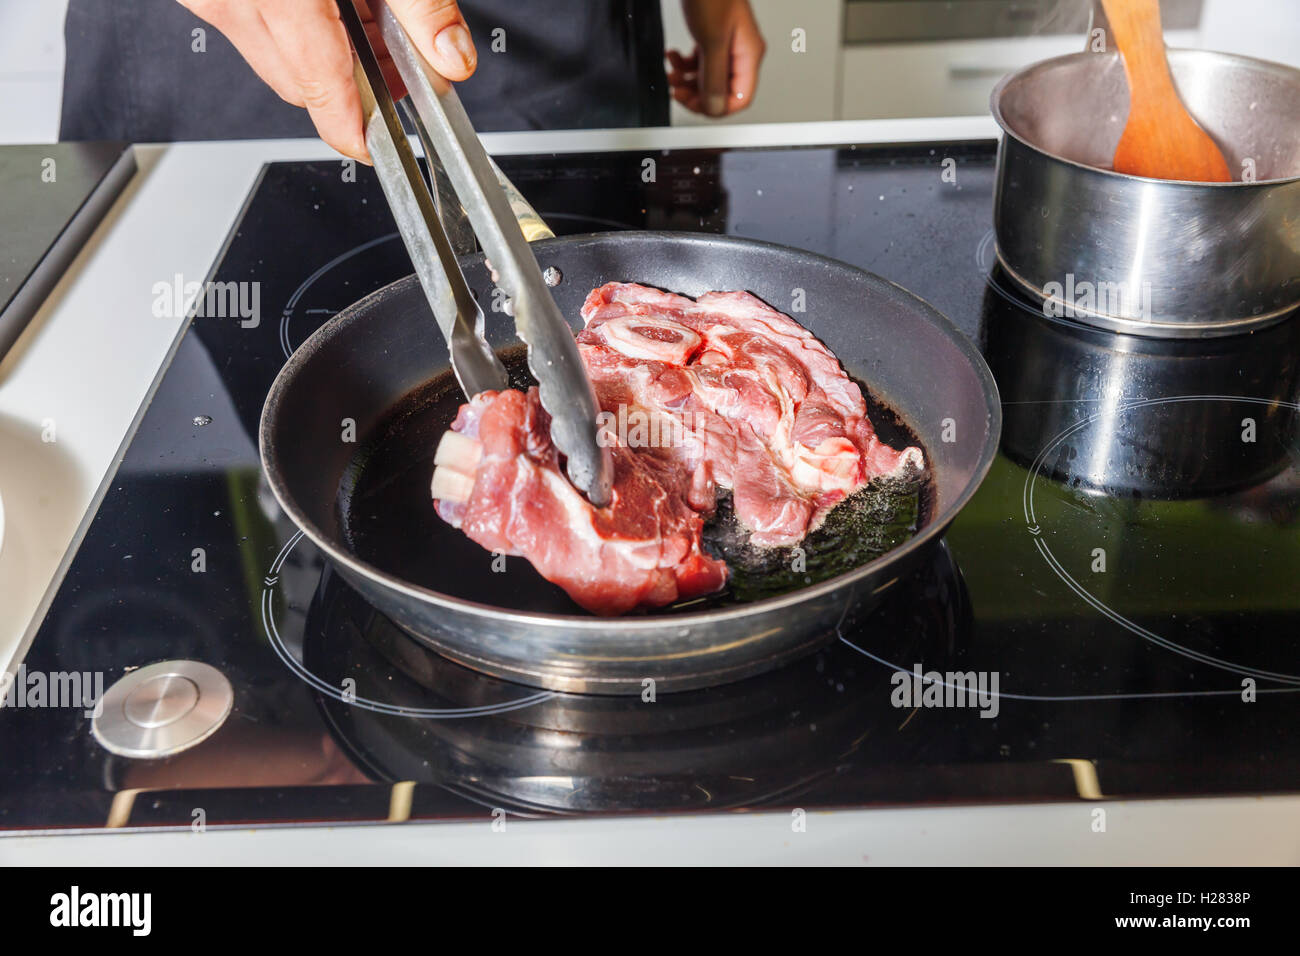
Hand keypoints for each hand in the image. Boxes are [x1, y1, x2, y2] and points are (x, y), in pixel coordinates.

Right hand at [178, 0, 477, 161]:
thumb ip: (418, 2)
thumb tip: (452, 59)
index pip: (321, 93)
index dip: (358, 129)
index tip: (383, 144)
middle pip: (301, 83)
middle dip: (356, 82)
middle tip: (404, 56)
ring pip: (276, 56)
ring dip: (325, 50)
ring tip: (367, 9)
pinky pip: (250, 22)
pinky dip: (294, 21)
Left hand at [667, 0, 765, 117]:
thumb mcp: (711, 41)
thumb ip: (714, 78)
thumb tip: (715, 108)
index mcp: (748, 54)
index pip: (740, 98)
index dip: (718, 107)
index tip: (697, 105)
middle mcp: (739, 52)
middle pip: (721, 90)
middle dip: (697, 94)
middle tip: (679, 92)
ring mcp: (725, 44)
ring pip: (708, 78)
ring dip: (687, 81)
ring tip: (672, 74)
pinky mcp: (711, 37)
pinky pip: (699, 63)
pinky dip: (685, 65)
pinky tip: (675, 57)